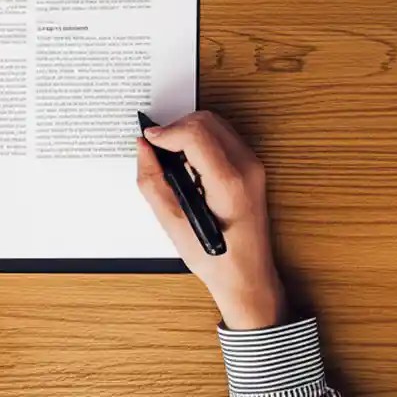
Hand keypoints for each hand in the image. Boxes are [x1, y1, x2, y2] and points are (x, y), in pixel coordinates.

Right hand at [137, 111, 285, 329]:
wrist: (248, 275)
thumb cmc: (216, 259)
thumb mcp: (172, 224)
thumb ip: (153, 182)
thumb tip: (143, 149)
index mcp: (229, 184)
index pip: (196, 134)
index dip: (167, 131)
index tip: (149, 140)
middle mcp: (247, 168)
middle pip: (206, 121)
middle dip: (176, 128)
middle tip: (157, 149)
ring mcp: (253, 166)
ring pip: (215, 124)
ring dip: (188, 132)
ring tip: (172, 159)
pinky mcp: (252, 167)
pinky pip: (223, 136)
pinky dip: (200, 140)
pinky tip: (189, 164)